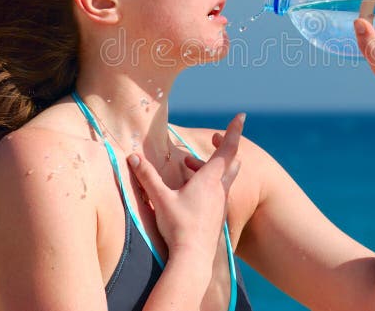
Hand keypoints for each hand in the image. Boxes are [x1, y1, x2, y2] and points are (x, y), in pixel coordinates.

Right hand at [127, 113, 243, 260]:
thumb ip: (147, 176)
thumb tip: (132, 157)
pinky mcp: (218, 215)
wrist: (193, 259)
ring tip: (189, 166)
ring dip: (212, 167)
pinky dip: (210, 183)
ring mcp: (221, 203)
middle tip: (214, 139)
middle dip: (224, 147)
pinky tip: (191, 191)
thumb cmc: (178, 226)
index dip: (234, 130)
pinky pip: (219, 192)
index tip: (241, 115)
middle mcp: (220, 189)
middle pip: (231, 161)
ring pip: (225, 177)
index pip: (228, 148)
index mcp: (210, 179)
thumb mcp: (160, 199)